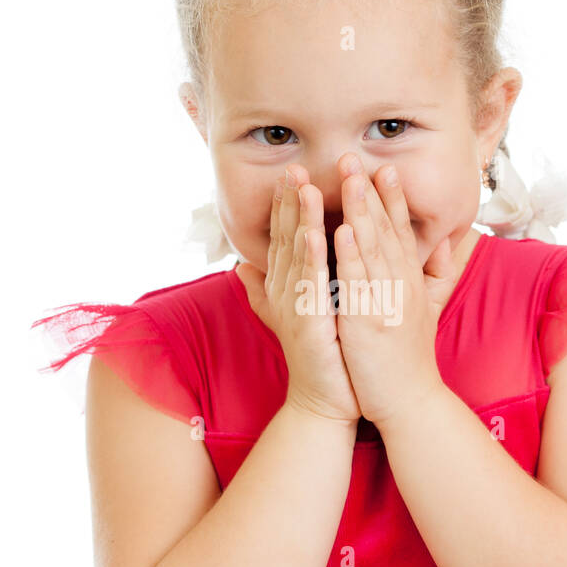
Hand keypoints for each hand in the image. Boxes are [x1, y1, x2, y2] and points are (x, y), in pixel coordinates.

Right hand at [235, 164, 360, 425]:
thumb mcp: (296, 314)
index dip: (286, 205)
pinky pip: (310, 285)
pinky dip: (312, 258)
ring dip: (298, 219)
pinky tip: (314, 233)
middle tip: (293, 165)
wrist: (326, 402)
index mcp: (289, 286)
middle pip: (286, 237)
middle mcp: (286, 293)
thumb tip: (241, 267)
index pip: (286, 237)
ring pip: (296, 254)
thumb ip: (271, 288)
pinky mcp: (309, 324)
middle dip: (288, 200)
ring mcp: (295, 308)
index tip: (293, 172)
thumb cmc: (322, 357)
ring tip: (303, 186)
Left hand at [332, 157, 459, 428]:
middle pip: (387, 231)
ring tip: (349, 178)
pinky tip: (342, 231)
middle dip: (372, 191)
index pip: (402, 231)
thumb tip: (447, 242)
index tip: (384, 167)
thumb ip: (436, 274)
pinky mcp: (370, 324)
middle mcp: (403, 287)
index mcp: (411, 283)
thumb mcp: (429, 310)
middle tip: (358, 155)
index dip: (393, 199)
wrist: (412, 404)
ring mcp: (387, 303)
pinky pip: (359, 285)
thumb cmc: (412, 360)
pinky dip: (351, 256)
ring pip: (373, 249)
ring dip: (360, 211)